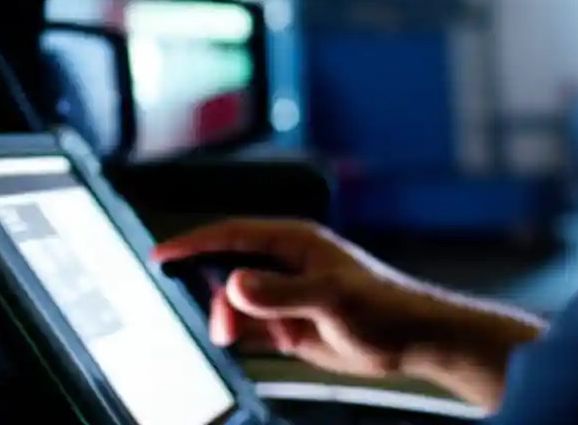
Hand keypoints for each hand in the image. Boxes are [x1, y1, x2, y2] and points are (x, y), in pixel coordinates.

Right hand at [152, 219, 545, 410]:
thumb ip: (280, 292)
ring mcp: (285, 293)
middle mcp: (285, 263)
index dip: (194, 242)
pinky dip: (242, 334)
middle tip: (219, 322)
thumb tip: (233, 283)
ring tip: (245, 338)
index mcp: (294, 241)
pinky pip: (250, 325)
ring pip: (235, 301)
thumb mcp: (329, 298)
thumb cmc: (384, 307)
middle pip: (227, 269)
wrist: (415, 340)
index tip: (162, 254)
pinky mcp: (289, 323)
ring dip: (231, 319)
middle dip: (214, 293)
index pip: (232, 234)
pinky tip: (249, 343)